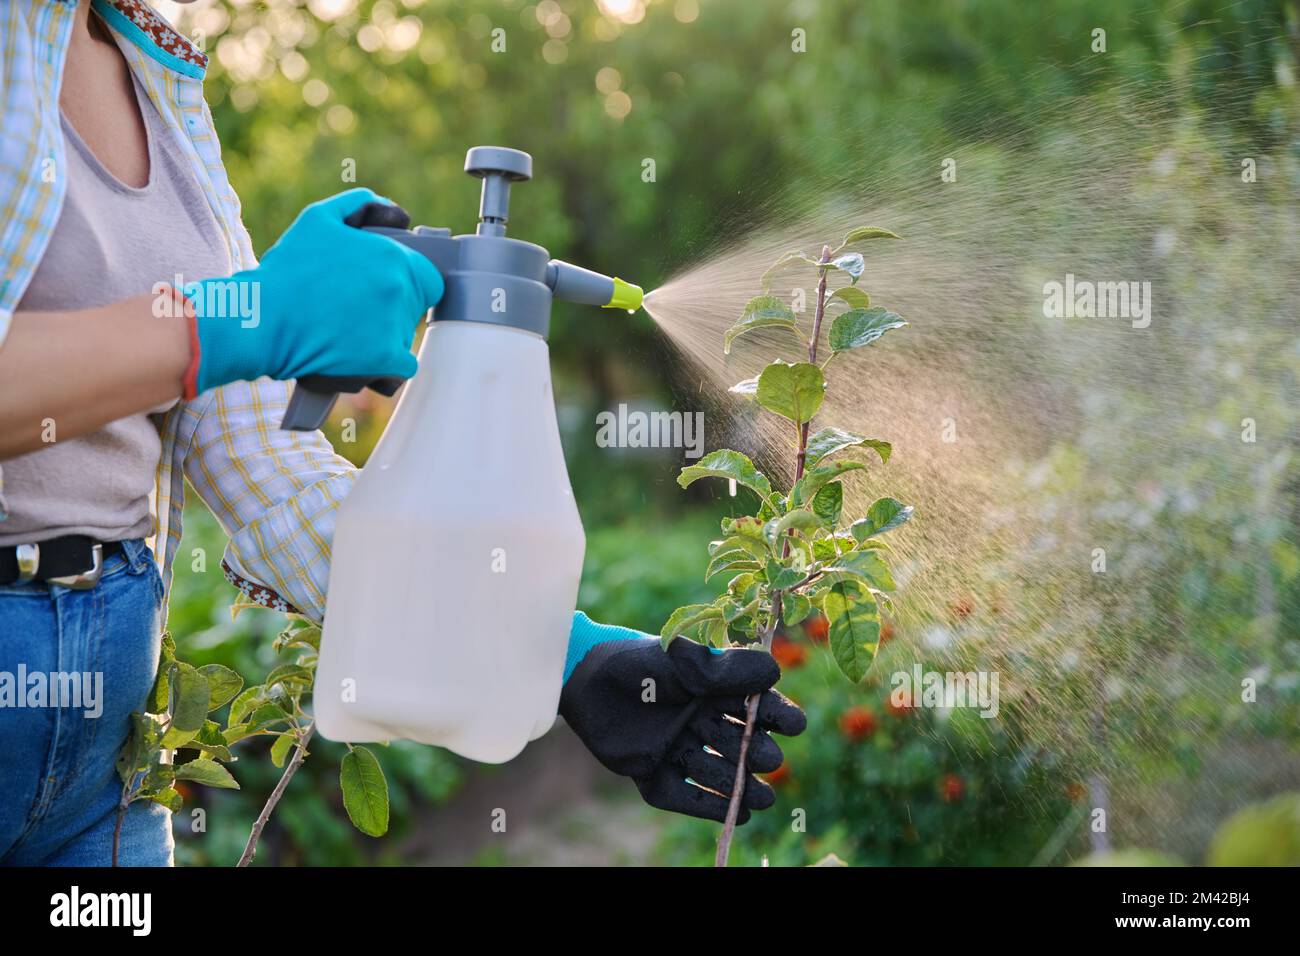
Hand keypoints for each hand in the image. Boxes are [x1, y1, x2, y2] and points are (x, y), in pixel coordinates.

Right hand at [184, 188, 443, 395]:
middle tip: (356, 313)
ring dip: (384, 338)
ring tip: (346, 334)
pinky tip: (360, 358)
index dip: (408, 284)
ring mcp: (395, 323)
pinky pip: (403, 367)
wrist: (262, 320)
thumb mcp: (319, 219)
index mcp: (391, 255)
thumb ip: (360, 206)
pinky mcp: (386, 357)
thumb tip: (395, 213)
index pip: (428, 277)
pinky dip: (387, 368)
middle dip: (392, 310)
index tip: (381, 291)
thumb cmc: (287, 272)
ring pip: (405, 336)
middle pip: (415, 307)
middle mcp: (399, 287)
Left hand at [560, 631, 805, 823]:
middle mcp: (699, 723)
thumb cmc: (638, 662)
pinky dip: (709, 806)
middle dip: (757, 754)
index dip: (778, 716)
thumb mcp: (684, 661)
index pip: (756, 708)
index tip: (794, 724)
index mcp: (713, 692)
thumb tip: (776, 672)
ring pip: (716, 773)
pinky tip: (736, 816)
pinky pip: (684, 797)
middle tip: (766, 758)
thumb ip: (727, 668)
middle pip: (740, 745)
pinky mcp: (651, 774)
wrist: (584, 679)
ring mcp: (677, 750)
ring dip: (739, 786)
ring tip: (763, 799)